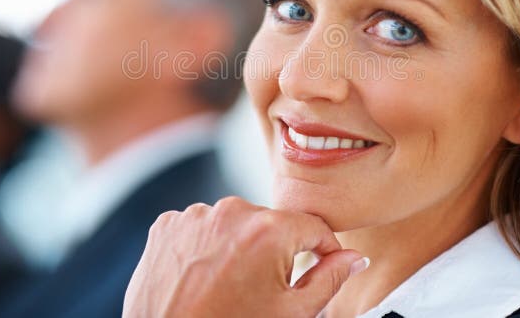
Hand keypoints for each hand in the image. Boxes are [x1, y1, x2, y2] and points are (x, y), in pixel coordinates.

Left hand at [123, 196, 368, 317]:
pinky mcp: (167, 225)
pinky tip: (203, 277)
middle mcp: (231, 212)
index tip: (324, 263)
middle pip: (270, 224)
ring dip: (237, 247)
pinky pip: (199, 227)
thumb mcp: (292, 313)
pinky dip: (204, 246)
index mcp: (268, 229)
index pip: (313, 226)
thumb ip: (329, 279)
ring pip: (233, 225)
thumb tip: (352, 259)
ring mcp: (194, 216)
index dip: (324, 248)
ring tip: (228, 286)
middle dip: (274, 251)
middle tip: (263, 290)